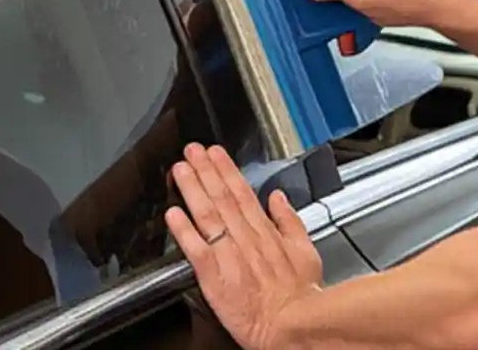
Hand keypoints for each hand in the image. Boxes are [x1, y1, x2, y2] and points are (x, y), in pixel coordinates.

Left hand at [165, 143, 321, 349]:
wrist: (293, 326)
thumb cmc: (300, 297)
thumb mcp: (306, 252)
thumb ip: (290, 222)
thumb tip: (279, 198)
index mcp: (265, 232)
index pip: (241, 192)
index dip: (225, 170)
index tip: (214, 153)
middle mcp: (245, 238)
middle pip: (221, 197)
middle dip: (205, 170)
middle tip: (191, 150)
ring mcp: (228, 254)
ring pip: (207, 214)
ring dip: (192, 189)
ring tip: (180, 169)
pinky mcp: (214, 275)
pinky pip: (195, 247)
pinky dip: (183, 229)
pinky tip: (172, 213)